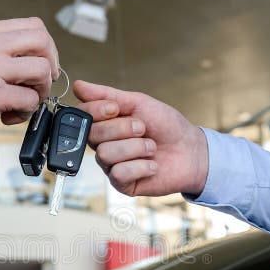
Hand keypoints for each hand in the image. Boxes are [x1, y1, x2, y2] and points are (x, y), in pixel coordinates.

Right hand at [0, 17, 59, 149]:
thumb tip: (35, 60)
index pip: (34, 27)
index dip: (47, 49)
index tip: (42, 67)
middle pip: (43, 42)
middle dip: (50, 67)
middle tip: (38, 86)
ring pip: (41, 71)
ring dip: (39, 93)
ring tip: (21, 103)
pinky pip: (29, 99)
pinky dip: (26, 112)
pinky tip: (7, 116)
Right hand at [74, 80, 208, 196]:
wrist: (190, 151)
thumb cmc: (166, 126)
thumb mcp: (138, 103)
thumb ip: (107, 94)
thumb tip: (79, 85)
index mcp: (105, 124)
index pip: (83, 116)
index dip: (96, 111)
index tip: (116, 108)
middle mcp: (103, 145)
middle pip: (93, 135)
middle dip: (122, 129)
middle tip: (143, 129)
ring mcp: (111, 165)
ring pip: (105, 154)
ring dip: (135, 148)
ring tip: (152, 148)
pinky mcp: (122, 184)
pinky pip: (118, 174)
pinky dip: (140, 167)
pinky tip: (152, 166)